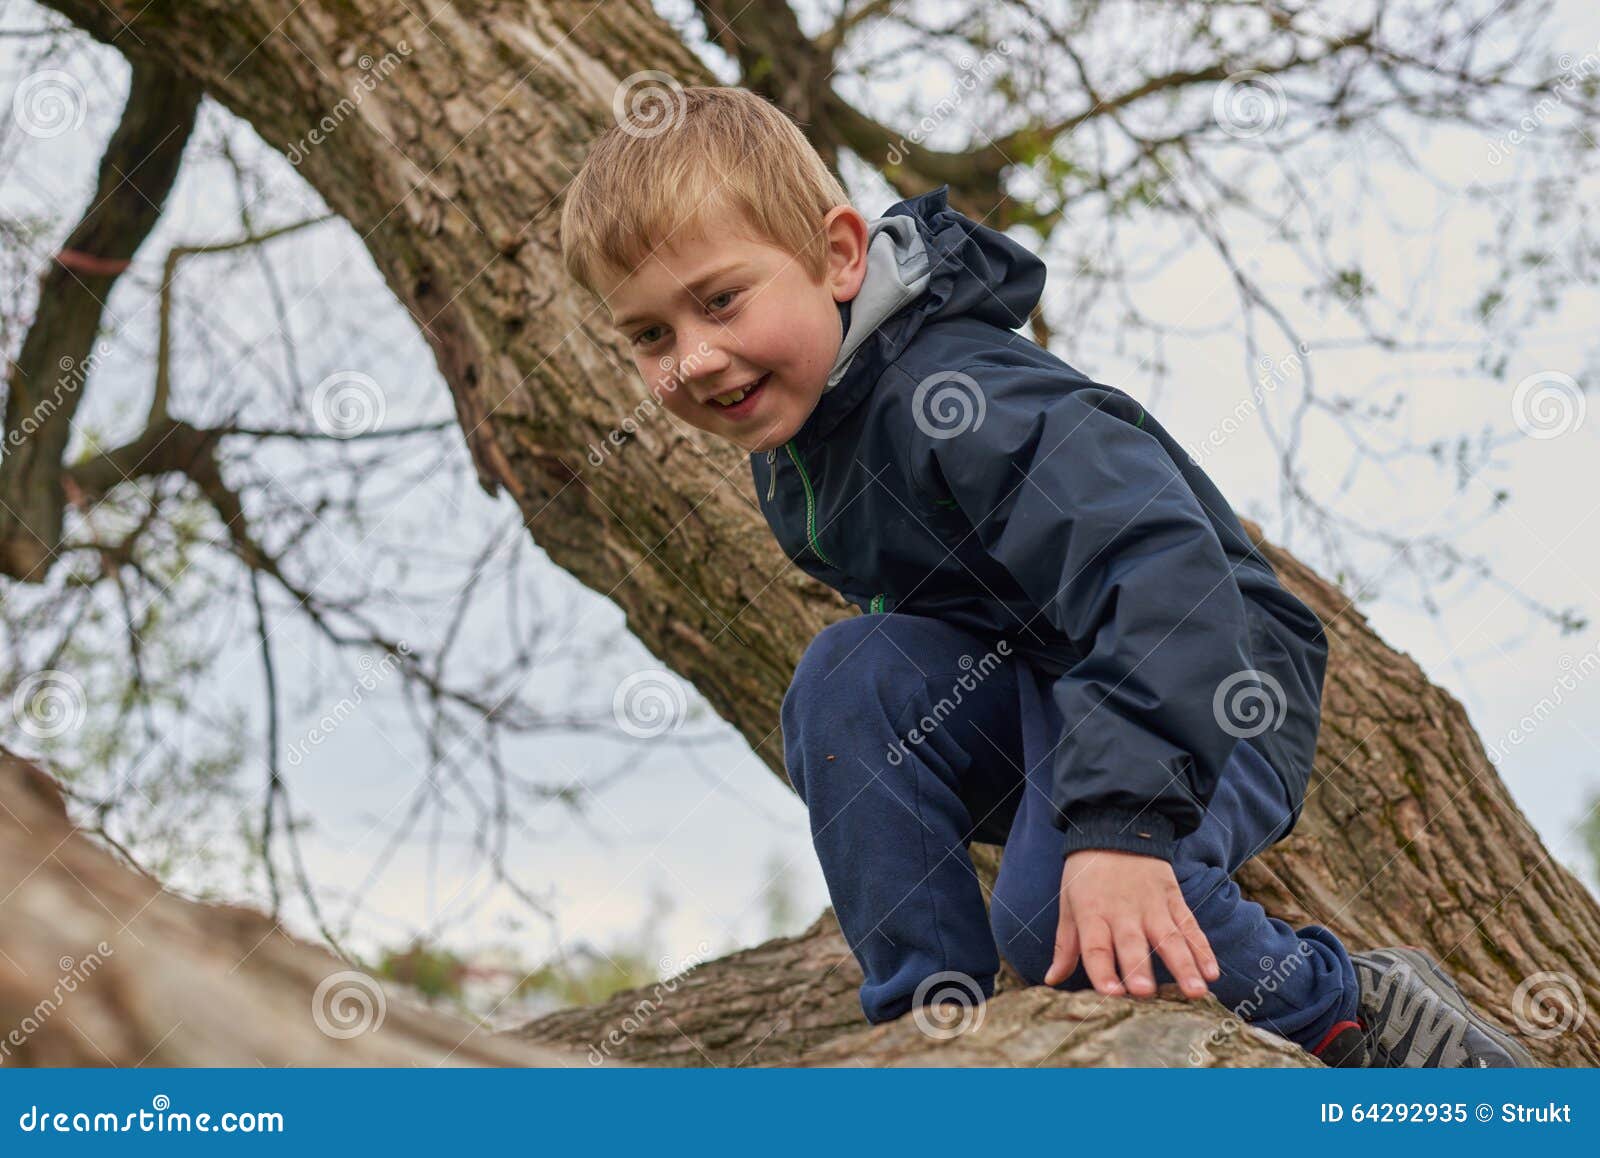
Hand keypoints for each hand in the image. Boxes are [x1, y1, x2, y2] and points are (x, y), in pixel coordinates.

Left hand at [1042, 848, 1219, 998]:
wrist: (1116, 830)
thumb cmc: (1087, 876)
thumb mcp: (1069, 904)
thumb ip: (1066, 946)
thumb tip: (1051, 980)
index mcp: (1092, 913)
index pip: (1095, 945)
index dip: (1102, 969)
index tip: (1110, 994)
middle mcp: (1123, 911)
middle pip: (1132, 943)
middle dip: (1139, 968)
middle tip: (1145, 993)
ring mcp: (1152, 905)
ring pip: (1170, 938)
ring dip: (1183, 966)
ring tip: (1195, 992)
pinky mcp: (1174, 899)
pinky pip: (1191, 926)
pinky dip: (1203, 949)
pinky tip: (1212, 972)